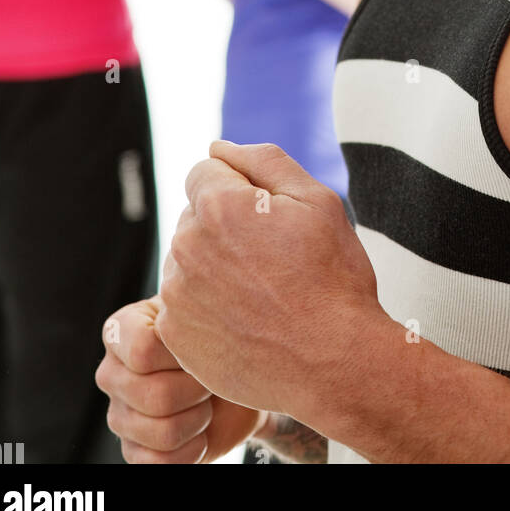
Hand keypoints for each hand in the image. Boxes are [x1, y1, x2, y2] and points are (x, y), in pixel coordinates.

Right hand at [95, 296, 261, 463]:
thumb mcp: (208, 315)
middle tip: (210, 378)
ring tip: (206, 404)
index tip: (204, 344)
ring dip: (199, 420)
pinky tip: (201, 433)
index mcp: (121, 331)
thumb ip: (190, 313)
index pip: (143, 351)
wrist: (238, 383)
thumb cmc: (221, 339)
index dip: (184, 354)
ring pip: (162, 431)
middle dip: (199, 390)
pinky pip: (160, 463)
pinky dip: (193, 450)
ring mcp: (119, 415)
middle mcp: (111, 373)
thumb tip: (185, 328)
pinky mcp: (133, 451)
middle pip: (157, 395)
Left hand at [155, 142, 386, 425]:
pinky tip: (245, 318)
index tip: (269, 218)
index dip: (240, 188)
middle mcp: (186, 246)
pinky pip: (182, 301)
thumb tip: (218, 148)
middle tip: (272, 258)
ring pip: (188, 258)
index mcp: (218, 205)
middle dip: (225, 225)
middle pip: (195, 214)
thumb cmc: (333, 278)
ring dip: (214, 264)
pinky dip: (206, 305)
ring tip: (261, 292)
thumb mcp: (317, 200)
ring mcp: (176, 294)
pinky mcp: (174, 334)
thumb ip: (263, 160)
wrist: (334, 362)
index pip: (205, 170)